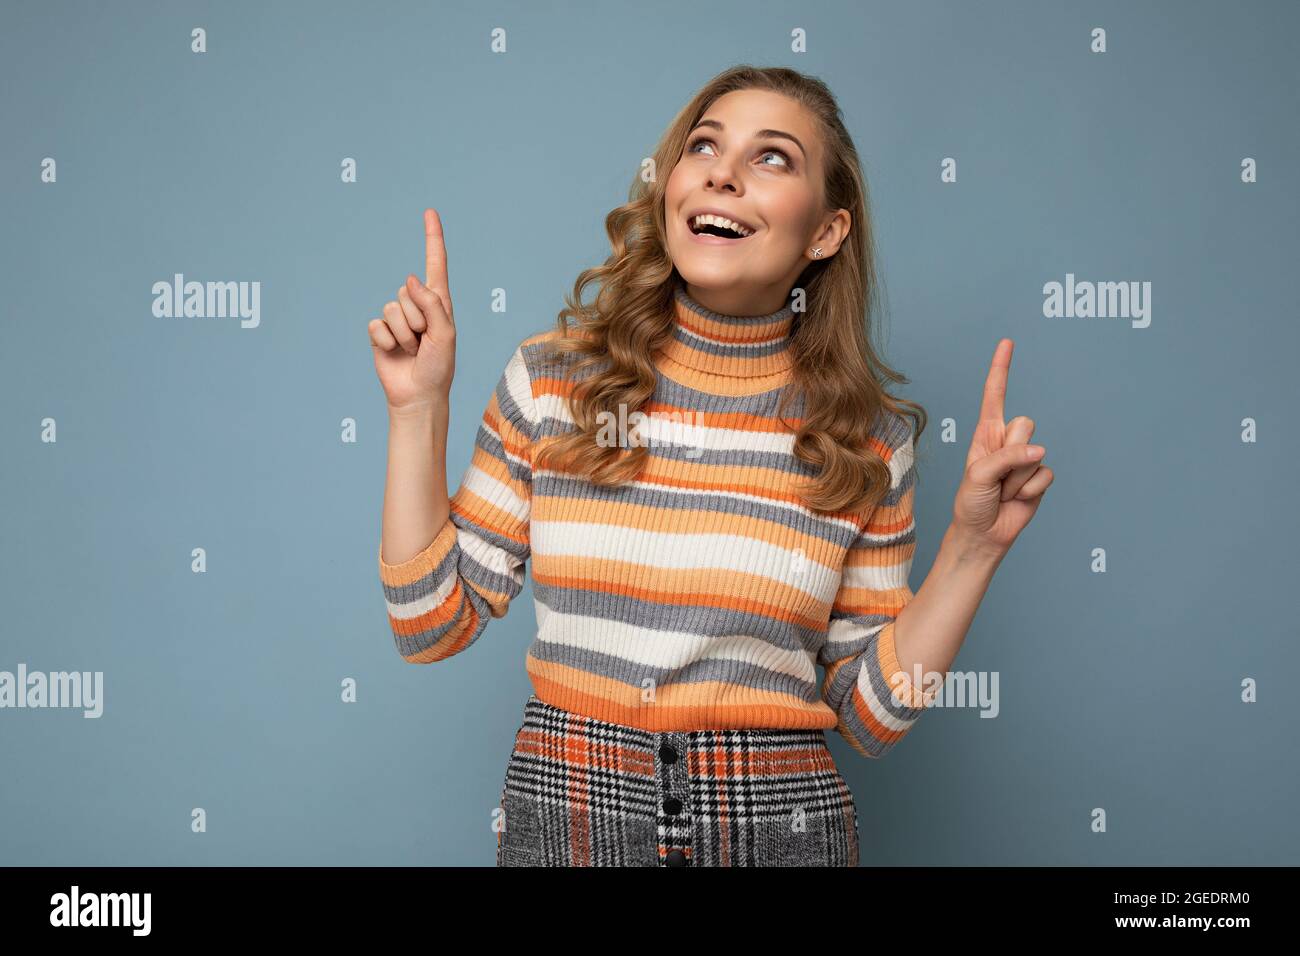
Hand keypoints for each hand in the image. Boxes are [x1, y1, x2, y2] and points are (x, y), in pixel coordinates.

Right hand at [369, 208, 456, 411]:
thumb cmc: (439, 367)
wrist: (418, 395)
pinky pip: (377, 325)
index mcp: (439, 303)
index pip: (435, 264)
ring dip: (404, 334)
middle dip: (417, 319)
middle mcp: (417, 306)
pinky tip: (396, 353)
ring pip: (392, 308)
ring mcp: (397, 319)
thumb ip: (433, 304)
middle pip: (408, 291)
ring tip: (413, 350)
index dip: (432, 238)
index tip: (430, 212)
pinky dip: (387, 342)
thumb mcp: (445, 334)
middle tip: (424, 342)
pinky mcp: (379, 332)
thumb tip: (411, 278)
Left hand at [950, 338, 1053, 556]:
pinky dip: (1029, 490)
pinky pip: (1045, 474)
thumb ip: (1006, 457)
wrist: (983, 533)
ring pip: (1035, 451)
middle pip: (1024, 423)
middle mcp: (1006, 441)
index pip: (994, 395)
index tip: (1007, 343)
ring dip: (1016, 476)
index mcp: (985, 433)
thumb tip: (1039, 450)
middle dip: (1010, 450)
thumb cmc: (971, 502)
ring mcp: (1025, 458)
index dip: (1001, 369)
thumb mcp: (978, 475)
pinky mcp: (1039, 476)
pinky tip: (1016, 498)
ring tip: (1002, 490)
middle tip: (995, 476)